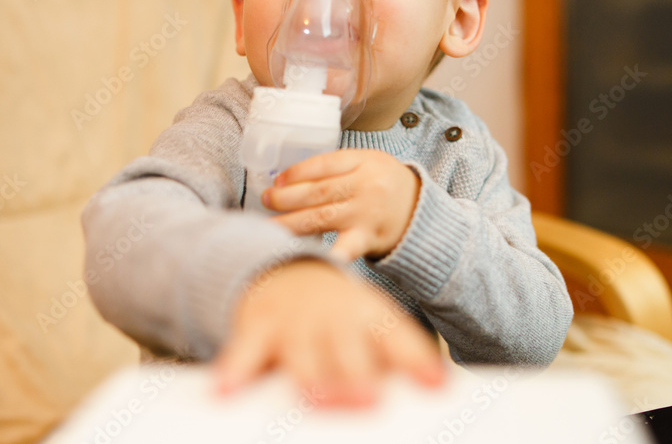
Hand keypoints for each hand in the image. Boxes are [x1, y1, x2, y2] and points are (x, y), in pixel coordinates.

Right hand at [214, 259, 444, 405]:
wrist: (284, 271)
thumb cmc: (341, 315)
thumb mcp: (373, 323)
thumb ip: (403, 355)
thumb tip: (444, 387)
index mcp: (370, 315)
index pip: (397, 338)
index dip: (416, 360)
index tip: (436, 384)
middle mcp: (333, 317)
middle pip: (347, 349)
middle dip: (357, 374)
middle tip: (368, 400)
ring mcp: (294, 321)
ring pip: (301, 353)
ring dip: (309, 377)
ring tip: (315, 399)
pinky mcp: (256, 326)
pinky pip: (243, 350)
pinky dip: (235, 368)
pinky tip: (227, 389)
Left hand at [262, 149, 419, 261]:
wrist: (421, 213)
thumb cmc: (387, 185)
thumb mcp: (370, 162)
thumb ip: (337, 166)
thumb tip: (289, 178)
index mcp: (364, 162)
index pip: (323, 165)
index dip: (296, 173)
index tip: (278, 180)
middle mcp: (365, 186)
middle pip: (317, 192)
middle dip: (286, 197)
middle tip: (266, 200)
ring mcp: (366, 214)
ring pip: (319, 217)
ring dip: (290, 222)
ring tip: (269, 225)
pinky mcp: (367, 239)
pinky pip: (343, 247)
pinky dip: (324, 253)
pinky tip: (302, 257)